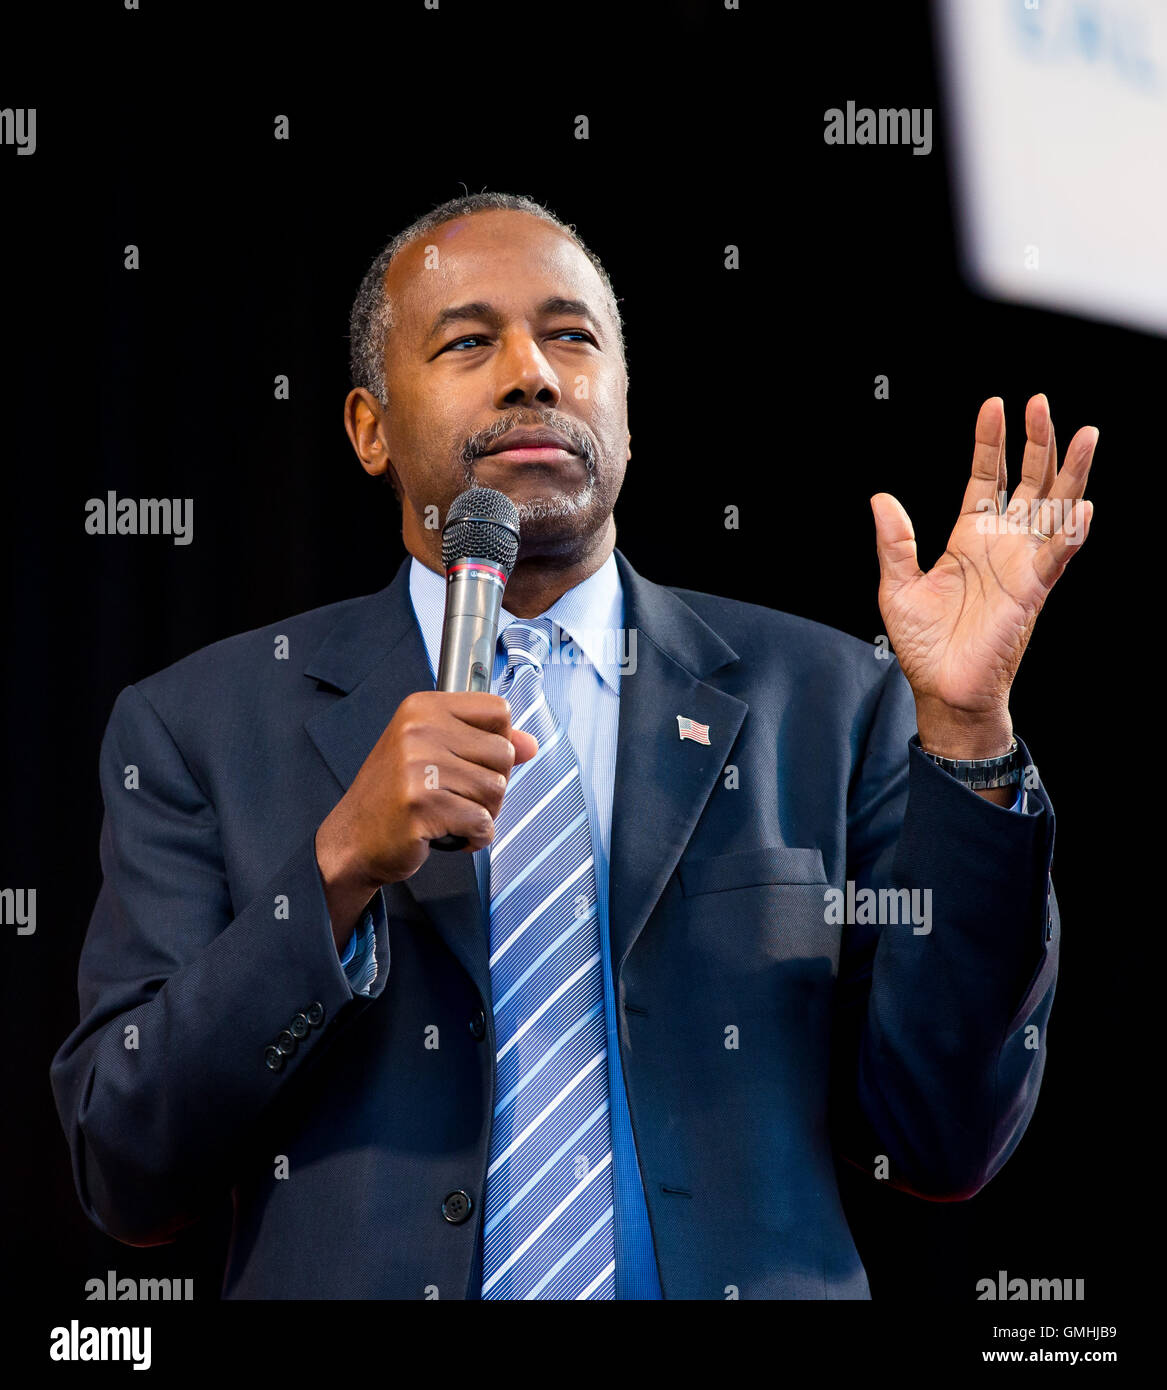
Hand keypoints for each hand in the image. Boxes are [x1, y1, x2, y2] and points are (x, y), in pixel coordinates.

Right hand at [315, 691, 538, 943]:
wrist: (352, 839)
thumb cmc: (395, 796)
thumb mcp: (436, 754)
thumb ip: (485, 744)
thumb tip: (531, 744)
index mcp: (423, 708)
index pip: (498, 710)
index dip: (499, 742)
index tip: (474, 762)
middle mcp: (418, 730)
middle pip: (504, 753)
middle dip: (492, 785)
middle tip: (458, 797)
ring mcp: (417, 766)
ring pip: (496, 790)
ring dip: (483, 813)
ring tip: (451, 816)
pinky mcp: (421, 804)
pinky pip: (481, 822)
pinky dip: (474, 837)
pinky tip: (448, 834)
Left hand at [871, 394, 1095, 758]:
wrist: (942, 689)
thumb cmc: (923, 644)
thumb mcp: (897, 586)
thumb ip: (893, 543)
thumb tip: (880, 499)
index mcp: (969, 536)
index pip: (986, 476)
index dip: (991, 441)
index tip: (994, 406)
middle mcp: (1002, 543)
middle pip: (1029, 479)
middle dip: (1038, 441)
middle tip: (1042, 403)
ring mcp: (1021, 563)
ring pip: (1054, 506)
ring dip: (1070, 471)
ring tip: (1084, 433)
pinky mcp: (1032, 589)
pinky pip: (1057, 555)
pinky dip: (1071, 531)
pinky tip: (1081, 505)